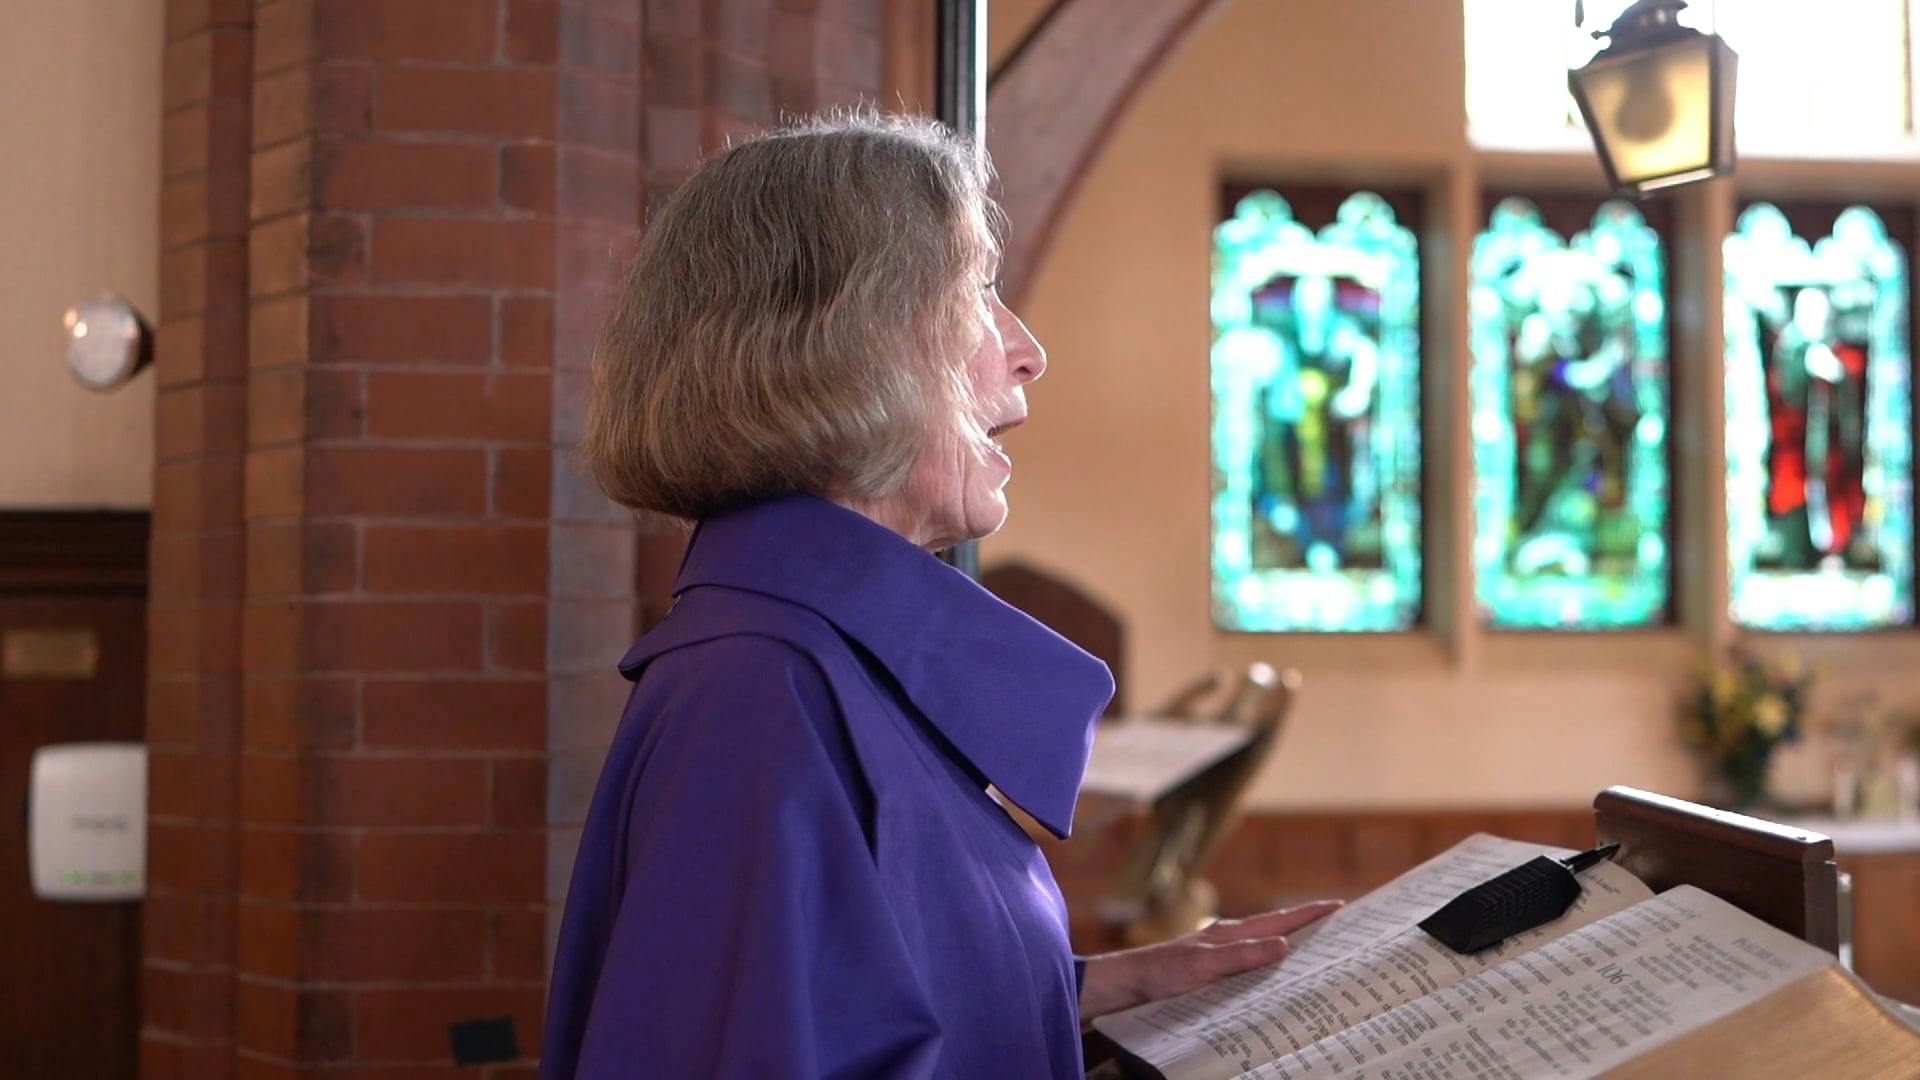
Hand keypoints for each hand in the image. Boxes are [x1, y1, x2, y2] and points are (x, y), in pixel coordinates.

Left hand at [1077, 901, 1343, 1022]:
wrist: (1124, 983)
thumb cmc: (1158, 973)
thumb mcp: (1203, 966)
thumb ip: (1242, 955)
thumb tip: (1285, 944)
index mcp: (1230, 934)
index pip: (1278, 921)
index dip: (1309, 914)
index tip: (1340, 906)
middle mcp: (1227, 940)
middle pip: (1277, 930)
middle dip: (1308, 927)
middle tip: (1340, 927)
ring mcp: (1219, 954)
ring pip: (1264, 946)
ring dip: (1291, 946)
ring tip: (1318, 951)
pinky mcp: (1210, 970)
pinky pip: (1250, 964)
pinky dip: (1269, 965)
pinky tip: (1274, 978)